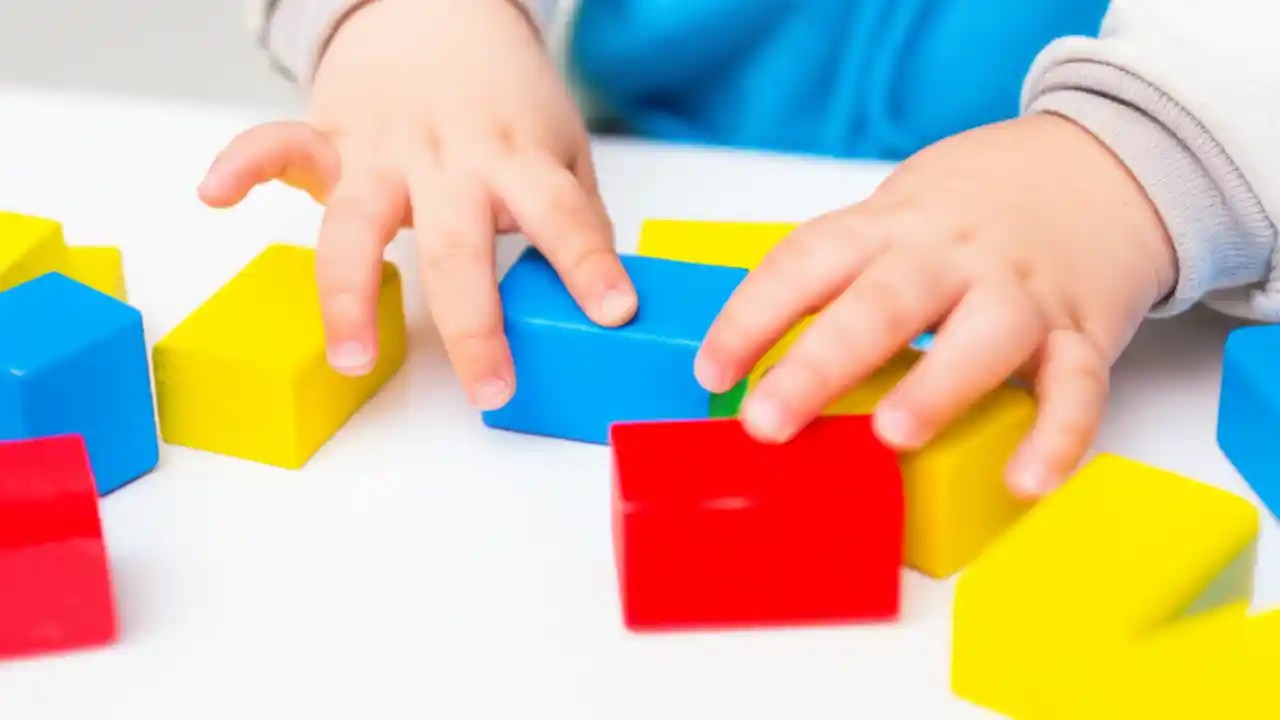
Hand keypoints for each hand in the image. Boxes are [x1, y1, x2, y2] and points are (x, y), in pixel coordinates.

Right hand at [197, 0, 635, 409]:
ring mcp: (384, 149)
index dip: (588, 263)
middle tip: (490, 390)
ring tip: (353, 360)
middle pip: (458, 244)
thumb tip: (606, 298)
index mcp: (515, 157)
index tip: (614, 312)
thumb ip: (575, 213)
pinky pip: (277, 146)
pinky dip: (244, 167)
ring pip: (357, 222)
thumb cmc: (505, 97)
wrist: (437, 13)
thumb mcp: (560, 145)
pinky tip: (215, 196)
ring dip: (350, 293)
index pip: (560, 213)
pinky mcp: (330, 138)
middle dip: (474, 323)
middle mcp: (450, 158)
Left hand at [694, 114, 1176, 496]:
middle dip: (820, 363)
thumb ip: (842, 279)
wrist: (1095, 166)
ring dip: (938, 384)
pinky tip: (1027, 480)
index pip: (808, 261)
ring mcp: (1021, 290)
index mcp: (890, 227)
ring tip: (892, 436)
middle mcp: (951, 255)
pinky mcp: (1083, 330)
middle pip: (882, 301)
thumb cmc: (970, 212)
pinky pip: (1078, 382)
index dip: (753, 315)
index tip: (712, 373)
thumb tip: (757, 364)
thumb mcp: (896, 220)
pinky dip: (1058, 432)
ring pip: (985, 332)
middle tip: (767, 423)